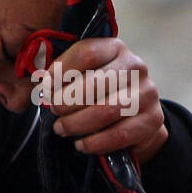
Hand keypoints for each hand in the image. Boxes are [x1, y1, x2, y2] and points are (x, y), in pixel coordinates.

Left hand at [44, 38, 167, 163]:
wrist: (135, 116)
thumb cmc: (99, 93)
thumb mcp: (83, 76)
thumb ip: (62, 75)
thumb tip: (39, 82)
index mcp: (115, 48)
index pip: (86, 52)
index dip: (60, 70)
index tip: (45, 86)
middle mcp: (135, 67)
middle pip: (94, 84)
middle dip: (66, 101)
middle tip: (54, 110)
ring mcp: (147, 93)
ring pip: (105, 111)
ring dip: (76, 124)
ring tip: (61, 128)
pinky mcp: (152, 120)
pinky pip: (119, 134)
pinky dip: (94, 142)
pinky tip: (81, 144)